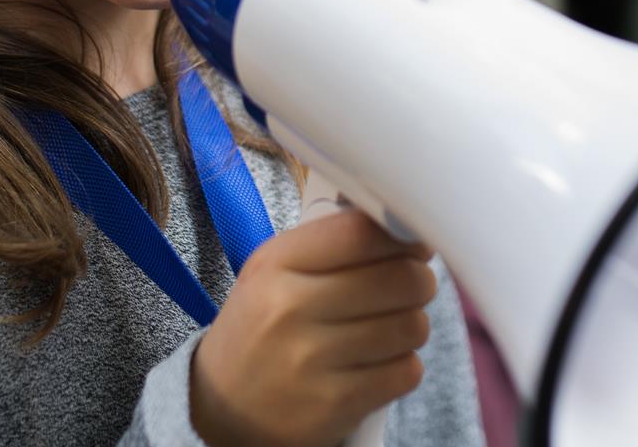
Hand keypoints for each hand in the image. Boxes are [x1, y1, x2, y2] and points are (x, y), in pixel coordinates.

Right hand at [192, 211, 436, 446]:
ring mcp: (311, 361)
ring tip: (389, 328)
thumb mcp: (273, 271)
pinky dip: (403, 367)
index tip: (414, 244)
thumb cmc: (260, 329)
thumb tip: (406, 228)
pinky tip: (378, 364)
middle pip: (401, 279)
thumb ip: (331, 242)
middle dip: (417, 281)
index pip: (364, 233)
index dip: (404, 236)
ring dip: (411, 326)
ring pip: (412, 326)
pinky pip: (406, 372)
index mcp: (276, 264)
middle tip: (409, 287)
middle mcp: (290, 308)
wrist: (220, 409)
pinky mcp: (333, 405)